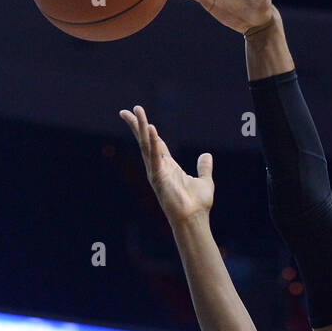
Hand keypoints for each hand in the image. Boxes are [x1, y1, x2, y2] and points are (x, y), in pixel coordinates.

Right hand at [119, 106, 213, 225]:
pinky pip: (155, 156)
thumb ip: (204, 168)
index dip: (146, 129)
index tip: (138, 116)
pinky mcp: (158, 177)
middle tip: (125, 111)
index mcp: (168, 166)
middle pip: (145, 141)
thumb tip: (206, 155)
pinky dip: (152, 142)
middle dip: (136, 125)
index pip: (154, 143)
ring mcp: (157, 172)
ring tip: (136, 111)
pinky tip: (150, 128)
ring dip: (141, 127)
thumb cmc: (197, 205)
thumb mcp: (204, 181)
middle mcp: (159, 167)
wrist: (194, 219)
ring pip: (146, 145)